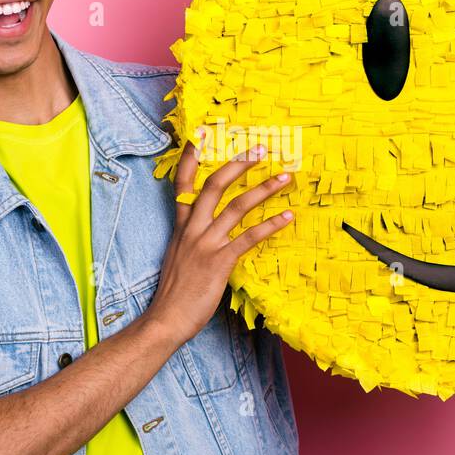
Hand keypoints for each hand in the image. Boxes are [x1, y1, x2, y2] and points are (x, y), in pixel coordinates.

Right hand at [144, 141, 294, 347]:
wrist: (167, 318)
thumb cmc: (175, 292)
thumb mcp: (179, 256)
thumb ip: (193, 239)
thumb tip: (209, 232)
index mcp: (182, 226)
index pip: (182, 184)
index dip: (190, 158)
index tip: (201, 136)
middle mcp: (193, 229)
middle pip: (215, 185)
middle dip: (239, 164)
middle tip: (261, 149)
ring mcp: (207, 244)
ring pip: (237, 207)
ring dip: (263, 189)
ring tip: (285, 178)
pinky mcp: (220, 262)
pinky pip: (249, 238)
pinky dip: (270, 226)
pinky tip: (287, 218)